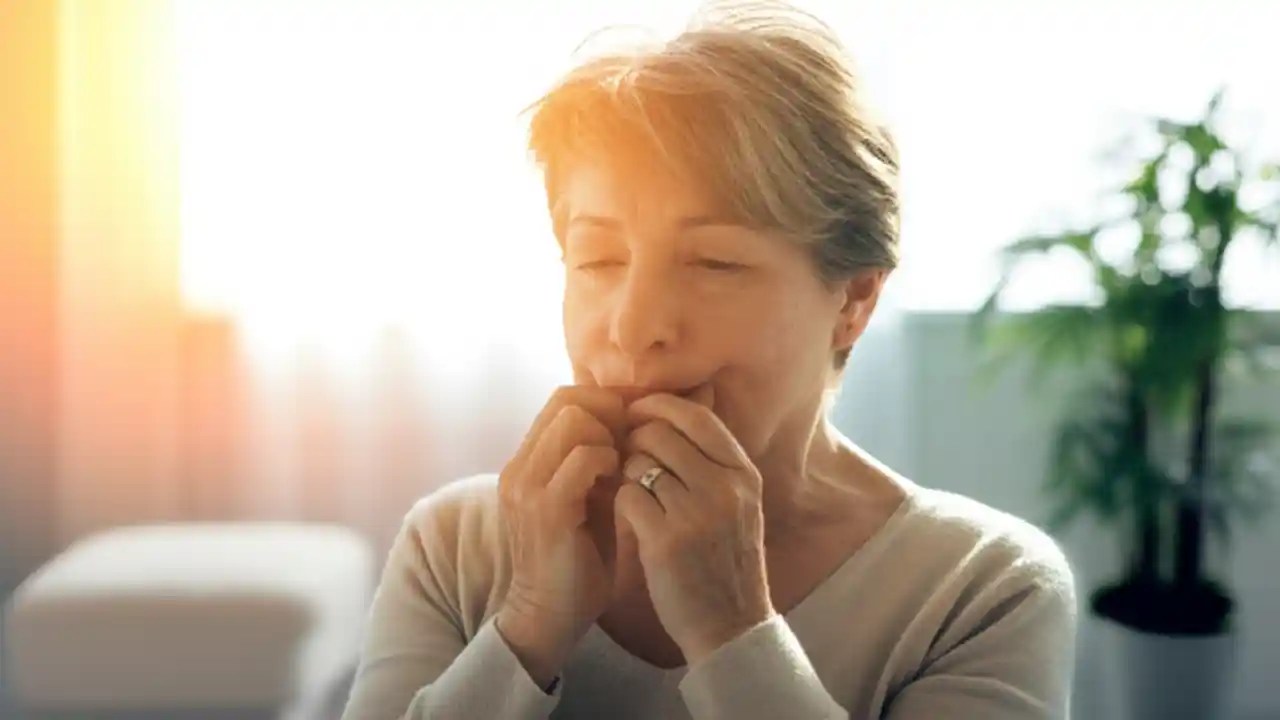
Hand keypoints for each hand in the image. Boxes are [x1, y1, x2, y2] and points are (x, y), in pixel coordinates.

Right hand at [497, 386, 628, 666]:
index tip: (633, 427)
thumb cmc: (579, 555)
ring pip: (574, 421)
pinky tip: (621, 484)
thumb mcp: (588, 496)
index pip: (563, 398)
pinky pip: (582, 459)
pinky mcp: (546, 508)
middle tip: (632, 444)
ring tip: (624, 466)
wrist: (551, 613)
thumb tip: (635, 421)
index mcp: (527, 461)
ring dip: (610, 437)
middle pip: (568, 401)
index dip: (604, 402)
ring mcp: (527, 485)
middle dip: (610, 414)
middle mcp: (519, 466)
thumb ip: (599, 460)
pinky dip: (609, 462)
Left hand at [614, 384, 776, 663]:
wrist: (730, 625)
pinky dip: (620, 503)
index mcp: (743, 474)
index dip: (660, 406)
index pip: (698, 417)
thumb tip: (680, 409)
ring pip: (638, 464)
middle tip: (626, 455)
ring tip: (634, 493)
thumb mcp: (738, 504)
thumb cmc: (726, 561)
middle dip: (635, 440)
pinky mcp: (666, 540)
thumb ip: (714, 461)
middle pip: (660, 434)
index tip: (638, 411)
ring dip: (626, 474)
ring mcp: (696, 513)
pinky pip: (626, 496)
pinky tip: (630, 519)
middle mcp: (724, 488)